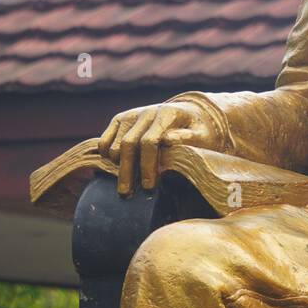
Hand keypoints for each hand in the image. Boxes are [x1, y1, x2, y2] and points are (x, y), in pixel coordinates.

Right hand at [97, 100, 217, 195]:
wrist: (187, 114)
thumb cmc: (197, 131)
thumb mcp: (203, 135)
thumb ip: (188, 138)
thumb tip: (167, 141)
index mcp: (167, 114)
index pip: (150, 142)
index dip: (148, 166)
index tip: (149, 187)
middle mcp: (146, 112)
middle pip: (128, 144)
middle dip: (127, 172)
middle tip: (127, 194)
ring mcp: (131, 115)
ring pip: (114, 144)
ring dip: (118, 166)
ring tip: (126, 184)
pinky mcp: (120, 119)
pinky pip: (104, 140)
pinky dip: (106, 156)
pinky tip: (117, 168)